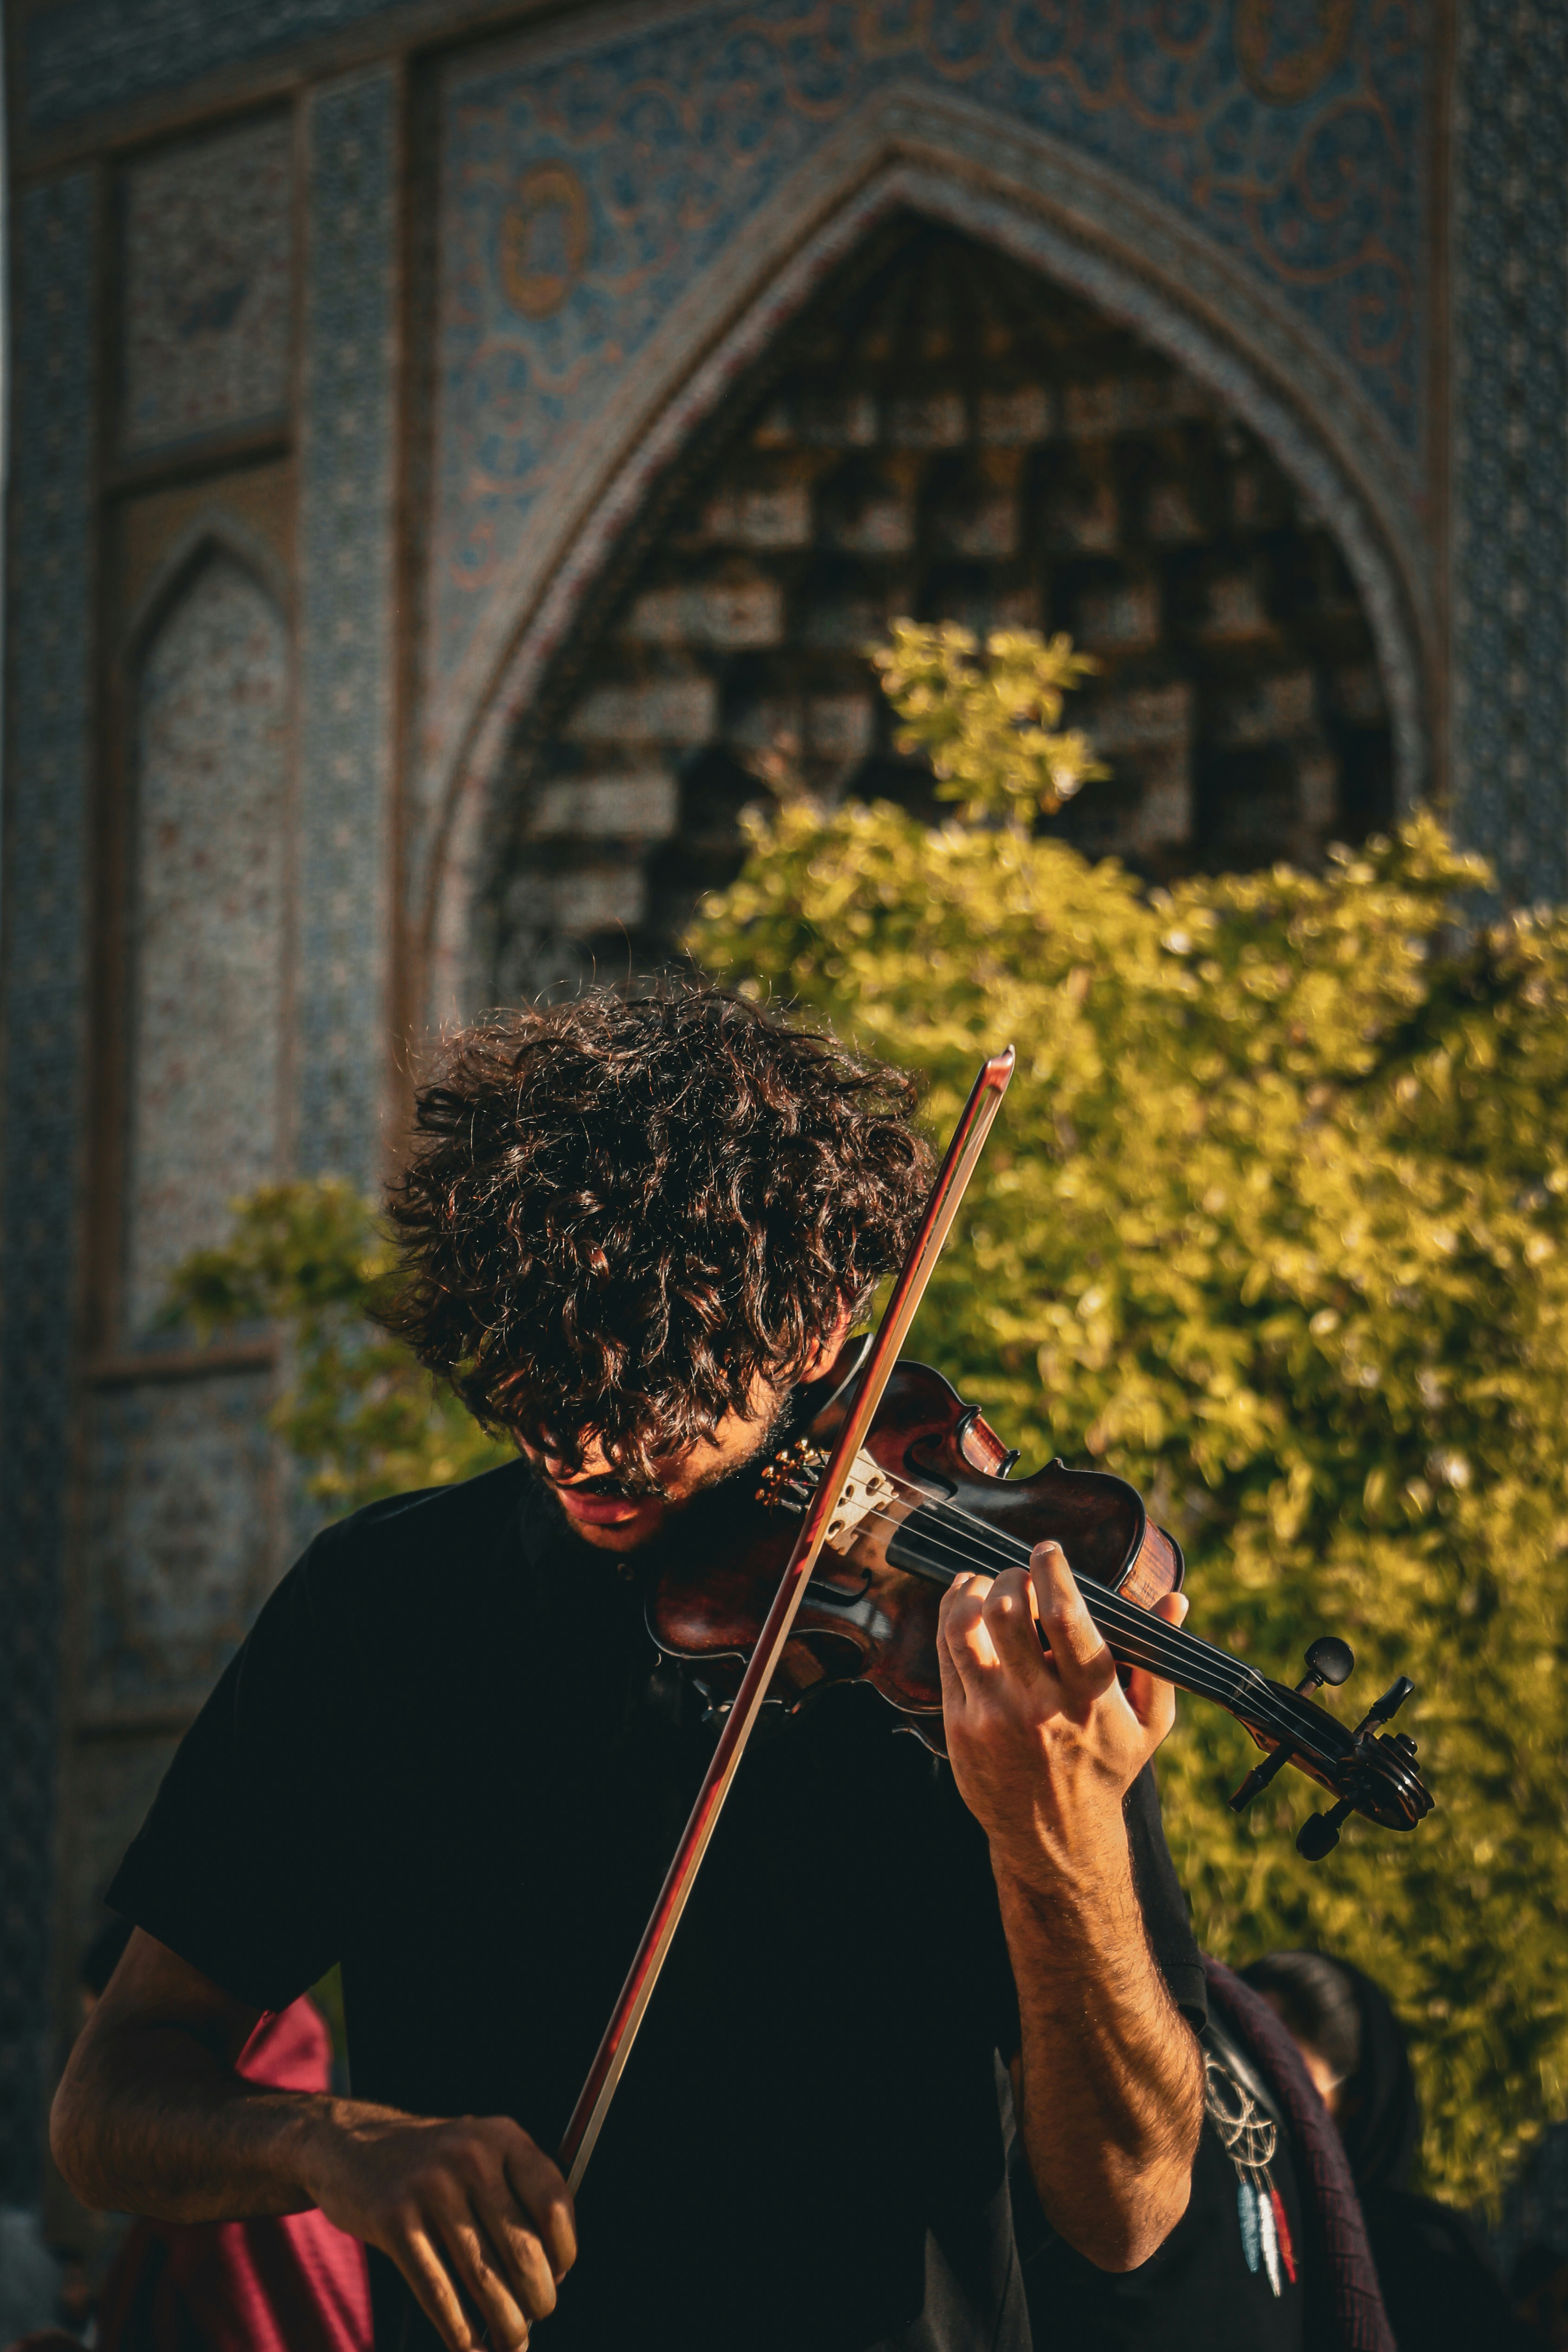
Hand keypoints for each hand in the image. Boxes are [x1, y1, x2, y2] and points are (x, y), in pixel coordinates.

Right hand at [299, 2103, 574, 2350]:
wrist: (351, 2143)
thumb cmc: (430, 2161)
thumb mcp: (480, 2151)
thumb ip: (517, 2195)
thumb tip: (554, 2270)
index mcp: (502, 2136)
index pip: (553, 2202)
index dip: (564, 2250)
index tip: (560, 2275)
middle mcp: (471, 2156)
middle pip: (522, 2247)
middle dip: (537, 2297)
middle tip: (537, 2316)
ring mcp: (430, 2187)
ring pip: (482, 2276)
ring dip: (504, 2324)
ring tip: (513, 2343)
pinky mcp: (394, 2219)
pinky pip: (437, 2290)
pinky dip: (459, 2331)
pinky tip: (471, 2349)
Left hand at [936, 1540, 1186, 1890]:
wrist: (1057, 1838)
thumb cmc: (1105, 1769)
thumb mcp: (1149, 1722)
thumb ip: (1158, 1657)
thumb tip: (1175, 1599)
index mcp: (1091, 1698)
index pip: (1065, 1616)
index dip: (1051, 1571)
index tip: (1048, 1550)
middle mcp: (1040, 1706)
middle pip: (1006, 1612)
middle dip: (1009, 1577)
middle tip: (1018, 1575)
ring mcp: (995, 1717)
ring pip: (964, 1628)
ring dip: (971, 1591)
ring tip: (984, 1584)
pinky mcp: (962, 1727)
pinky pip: (947, 1655)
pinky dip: (952, 1617)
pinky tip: (965, 1606)